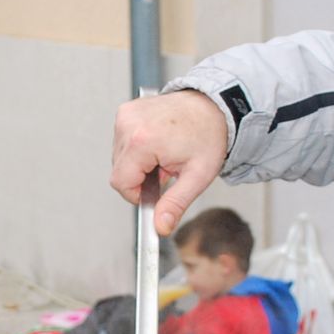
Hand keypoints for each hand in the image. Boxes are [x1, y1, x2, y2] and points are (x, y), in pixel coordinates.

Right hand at [110, 90, 228, 235]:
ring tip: (164, 154)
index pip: (121, 183)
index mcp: (142, 141)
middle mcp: (129, 124)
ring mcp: (126, 115)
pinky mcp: (126, 111)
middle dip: (141, 177)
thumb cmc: (209, 136)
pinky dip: (137, 148)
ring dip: (139, 163)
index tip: (157, 189)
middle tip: (167, 168)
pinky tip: (158, 143)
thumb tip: (160, 227)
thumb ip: (175, 204)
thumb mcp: (196, 177)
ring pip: (119, 158)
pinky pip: (122, 142)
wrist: (214, 106)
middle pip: (119, 171)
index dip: (138, 193)